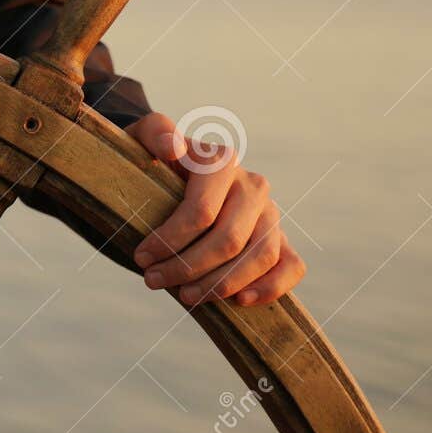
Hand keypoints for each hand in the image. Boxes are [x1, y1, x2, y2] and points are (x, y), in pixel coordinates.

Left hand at [124, 111, 303, 306]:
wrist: (171, 174)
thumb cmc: (152, 160)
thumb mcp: (141, 138)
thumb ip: (154, 131)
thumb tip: (173, 147)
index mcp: (222, 161)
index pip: (201, 211)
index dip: (170, 240)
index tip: (141, 258)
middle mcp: (252, 185)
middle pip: (228, 240)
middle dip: (187, 267)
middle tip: (152, 280)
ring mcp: (270, 213)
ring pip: (260, 256)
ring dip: (221, 285)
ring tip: (184, 296)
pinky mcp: (280, 237)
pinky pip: (290, 265)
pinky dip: (271, 287)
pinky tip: (239, 301)